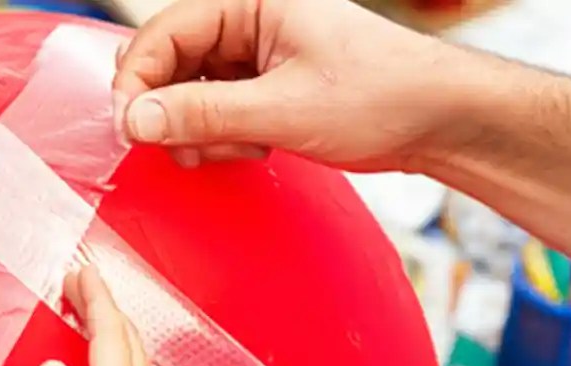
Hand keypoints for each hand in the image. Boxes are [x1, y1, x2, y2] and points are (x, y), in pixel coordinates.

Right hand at [113, 0, 466, 169]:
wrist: (440, 120)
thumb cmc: (381, 96)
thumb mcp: (282, 109)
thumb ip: (202, 115)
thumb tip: (133, 121)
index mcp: (252, 0)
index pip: (164, 33)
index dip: (138, 82)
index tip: (129, 128)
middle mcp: (249, 18)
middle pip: (170, 62)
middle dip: (169, 110)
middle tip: (185, 147)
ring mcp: (256, 52)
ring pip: (188, 90)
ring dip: (198, 129)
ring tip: (241, 146)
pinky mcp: (265, 83)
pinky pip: (214, 108)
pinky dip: (221, 135)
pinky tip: (255, 146)